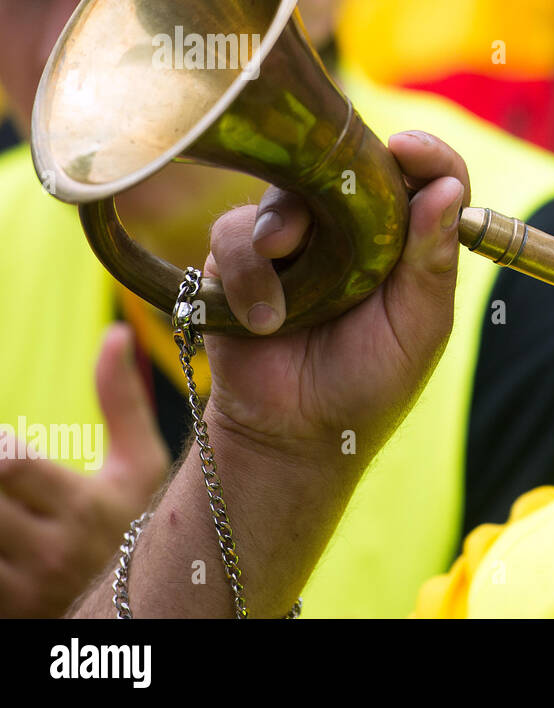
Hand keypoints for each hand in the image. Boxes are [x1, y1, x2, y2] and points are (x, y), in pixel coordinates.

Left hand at [0, 324, 168, 615]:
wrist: (146, 607)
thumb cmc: (135, 522)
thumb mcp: (141, 465)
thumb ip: (122, 401)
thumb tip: (116, 332)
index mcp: (86, 507)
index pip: (12, 462)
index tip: (2, 438)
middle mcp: (54, 552)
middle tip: (2, 463)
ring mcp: (25, 588)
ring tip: (4, 497)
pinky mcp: (7, 612)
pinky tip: (2, 523)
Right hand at [199, 131, 467, 465]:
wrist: (293, 435)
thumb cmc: (368, 383)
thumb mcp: (418, 328)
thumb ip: (432, 262)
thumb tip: (448, 190)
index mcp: (407, 240)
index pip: (429, 177)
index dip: (426, 154)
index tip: (409, 148)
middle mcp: (352, 229)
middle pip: (348, 165)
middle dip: (337, 176)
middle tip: (332, 194)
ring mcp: (295, 239)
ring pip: (285, 192)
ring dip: (283, 226)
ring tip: (285, 277)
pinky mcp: (240, 258)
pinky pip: (234, 232)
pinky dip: (247, 273)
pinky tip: (264, 319)